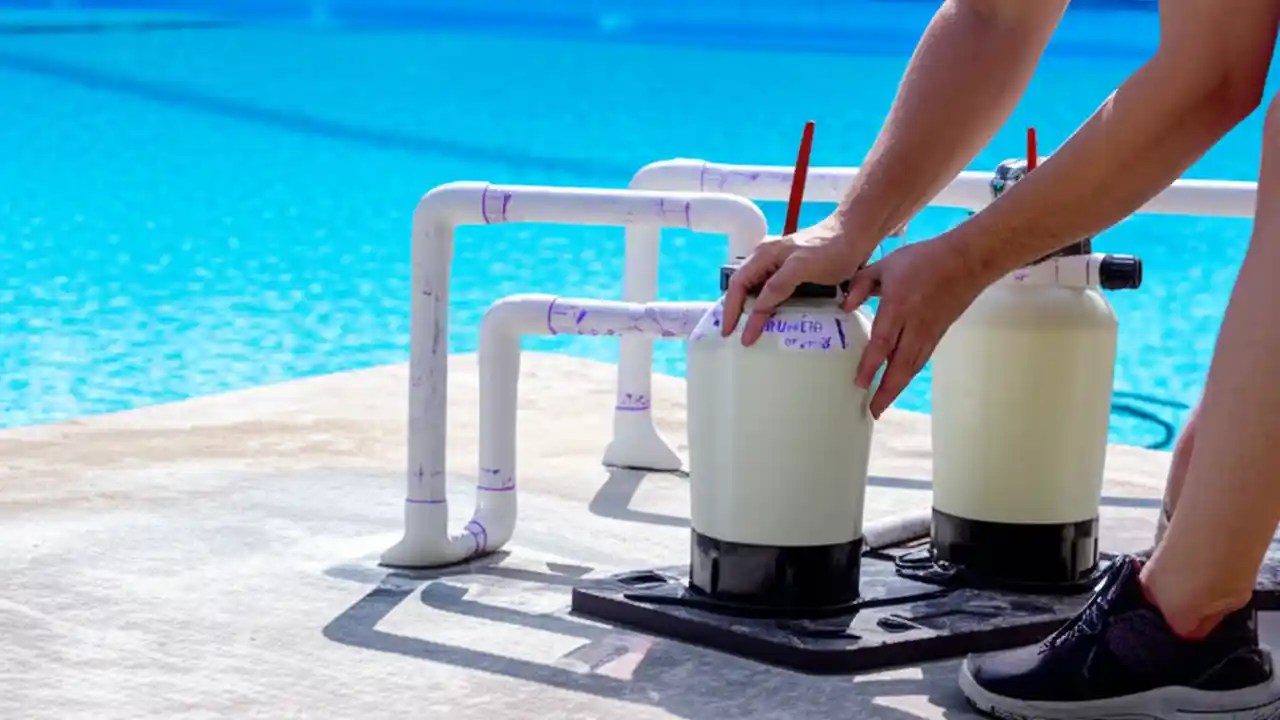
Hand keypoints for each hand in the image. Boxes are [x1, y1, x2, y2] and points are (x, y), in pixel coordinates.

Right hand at [721, 219, 871, 344]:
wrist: (856, 235)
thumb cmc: (830, 250)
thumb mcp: (801, 267)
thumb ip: (777, 285)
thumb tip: (757, 308)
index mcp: (762, 255)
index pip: (740, 287)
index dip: (736, 313)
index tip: (740, 338)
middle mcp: (765, 258)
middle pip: (741, 288)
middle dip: (735, 311)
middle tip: (733, 335)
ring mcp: (778, 265)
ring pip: (754, 290)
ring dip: (749, 309)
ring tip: (747, 329)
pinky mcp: (791, 272)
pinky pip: (771, 291)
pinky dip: (766, 306)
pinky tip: (770, 318)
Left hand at [844, 235, 986, 418]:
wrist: (967, 261)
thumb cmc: (924, 260)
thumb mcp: (886, 264)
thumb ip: (862, 284)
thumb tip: (844, 306)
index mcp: (899, 306)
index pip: (883, 342)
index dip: (871, 365)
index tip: (859, 384)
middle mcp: (915, 326)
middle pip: (900, 365)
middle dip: (886, 391)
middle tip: (872, 411)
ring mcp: (929, 333)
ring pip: (912, 367)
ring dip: (897, 389)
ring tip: (881, 405)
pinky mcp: (938, 335)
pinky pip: (921, 360)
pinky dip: (908, 376)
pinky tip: (898, 384)